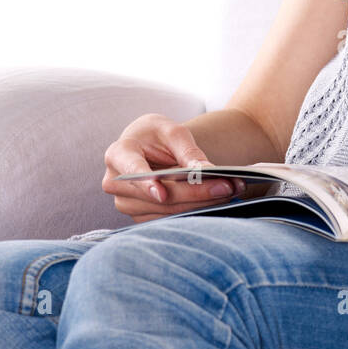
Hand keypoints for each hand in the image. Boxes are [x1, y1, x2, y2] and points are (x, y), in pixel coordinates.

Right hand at [102, 113, 246, 222]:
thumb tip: (205, 169)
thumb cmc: (156, 135)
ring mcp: (127, 203)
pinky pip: (170, 217)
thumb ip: (187, 150)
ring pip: (167, 210)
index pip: (130, 171)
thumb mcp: (172, 131)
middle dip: (195, 191)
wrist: (146, 145)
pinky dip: (196, 208)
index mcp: (118, 154)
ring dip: (201, 202)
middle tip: (227, 185)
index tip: (162, 193)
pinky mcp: (142, 215)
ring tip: (231, 190)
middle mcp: (116, 183)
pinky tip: (218, 199)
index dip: (146, 184)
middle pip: (158, 195)